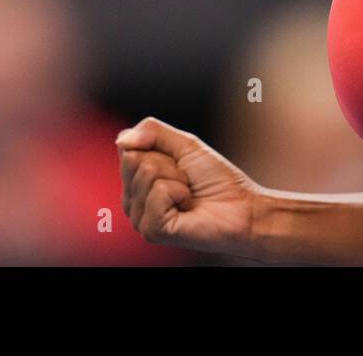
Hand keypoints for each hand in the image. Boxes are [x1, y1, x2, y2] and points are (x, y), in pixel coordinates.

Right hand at [116, 116, 264, 258]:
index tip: (178, 162)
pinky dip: (179, 193)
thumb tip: (121, 139)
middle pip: (133, 159)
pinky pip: (157, 193)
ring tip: (188, 194)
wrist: (241, 207)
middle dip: (167, 162)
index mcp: (137, 180)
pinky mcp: (152, 230)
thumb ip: (152, 132)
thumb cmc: (216, 179)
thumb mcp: (185, 144)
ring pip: (145, 174)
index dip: (157, 147)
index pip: (127, 147)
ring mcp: (140, 217)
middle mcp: (133, 199)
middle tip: (186, 179)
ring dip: (177, 179)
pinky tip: (187, 206)